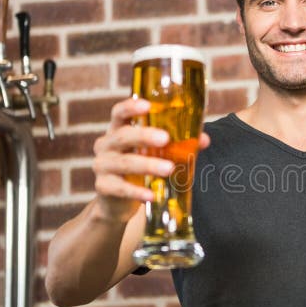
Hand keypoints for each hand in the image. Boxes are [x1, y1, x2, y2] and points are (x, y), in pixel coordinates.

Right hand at [91, 97, 210, 221]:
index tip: (147, 105)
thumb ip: (176, 144)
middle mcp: (106, 145)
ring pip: (124, 163)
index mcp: (117, 130)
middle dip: (144, 136)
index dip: (130, 107)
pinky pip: (120, 188)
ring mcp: (102, 166)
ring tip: (169, 168)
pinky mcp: (103, 187)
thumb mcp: (153, 154)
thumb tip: (203, 139)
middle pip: (122, 136)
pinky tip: (151, 195)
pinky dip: (137, 192)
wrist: (117, 202)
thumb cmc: (138, 169)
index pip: (118, 113)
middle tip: (165, 139)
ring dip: (148, 165)